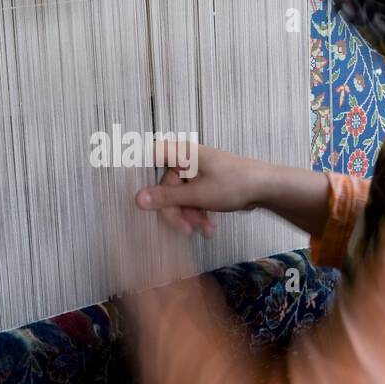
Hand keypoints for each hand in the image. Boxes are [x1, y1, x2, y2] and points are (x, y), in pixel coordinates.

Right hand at [134, 143, 268, 237]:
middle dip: (176, 211)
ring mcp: (197, 172)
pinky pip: (193, 199)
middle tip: (185, 230)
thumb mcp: (197, 195)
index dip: (133, 162)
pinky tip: (209, 227)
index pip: (149, 153)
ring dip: (190, 216)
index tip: (118, 167)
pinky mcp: (206, 183)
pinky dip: (198, 213)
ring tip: (204, 230)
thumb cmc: (234, 184)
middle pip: (167, 187)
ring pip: (181, 196)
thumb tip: (138, 199)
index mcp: (183, 154)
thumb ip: (166, 198)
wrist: (266, 188)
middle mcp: (187, 160)